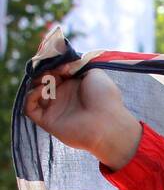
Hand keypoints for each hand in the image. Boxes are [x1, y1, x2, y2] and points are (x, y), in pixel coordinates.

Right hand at [23, 53, 140, 168]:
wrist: (108, 124)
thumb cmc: (106, 99)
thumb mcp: (95, 74)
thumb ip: (78, 66)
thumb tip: (64, 65)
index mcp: (74, 87)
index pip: (55, 73)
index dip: (54, 65)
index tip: (62, 65)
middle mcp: (63, 98)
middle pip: (43, 80)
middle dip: (45, 72)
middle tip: (54, 72)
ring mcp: (54, 110)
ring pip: (35, 92)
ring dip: (37, 82)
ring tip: (48, 79)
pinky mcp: (47, 121)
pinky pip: (29, 108)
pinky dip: (31, 96)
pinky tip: (42, 89)